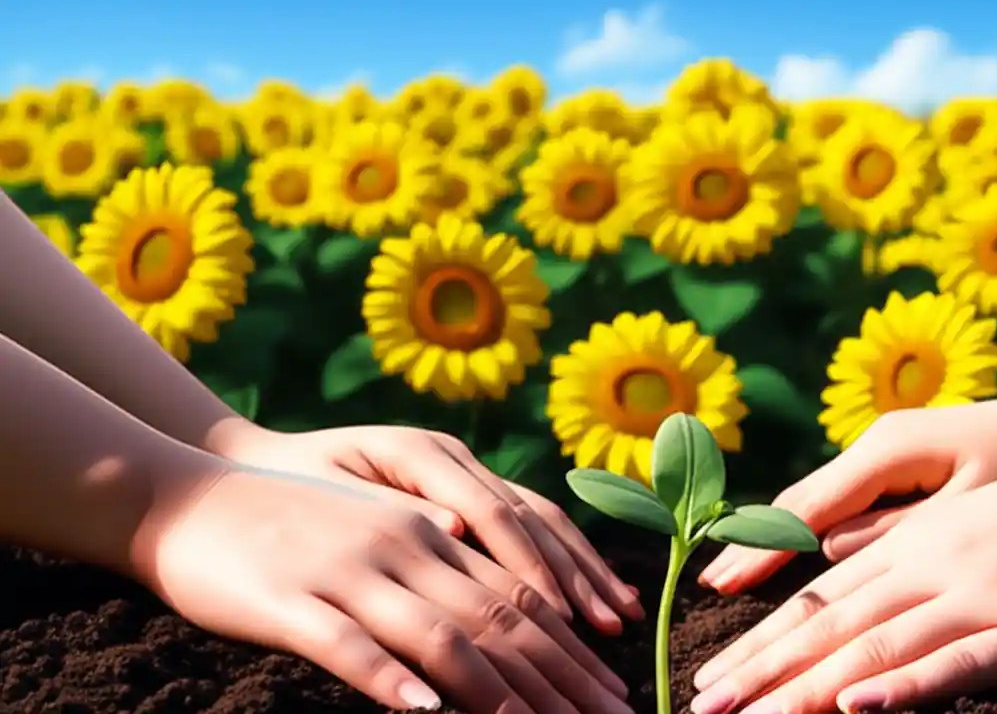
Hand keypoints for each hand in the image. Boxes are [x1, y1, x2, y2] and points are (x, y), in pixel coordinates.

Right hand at [133, 461, 633, 713]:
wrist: (188, 499)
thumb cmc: (288, 519)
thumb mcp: (375, 525)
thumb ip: (435, 552)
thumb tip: (501, 591)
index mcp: (429, 526)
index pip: (519, 590)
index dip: (570, 643)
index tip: (611, 688)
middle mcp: (402, 543)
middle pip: (498, 616)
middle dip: (560, 675)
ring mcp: (346, 570)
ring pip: (440, 634)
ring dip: (498, 690)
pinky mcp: (288, 601)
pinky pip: (347, 645)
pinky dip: (390, 679)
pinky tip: (424, 712)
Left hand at [687, 426, 996, 713]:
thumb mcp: (972, 511)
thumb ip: (905, 542)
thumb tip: (844, 563)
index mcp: (917, 538)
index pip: (822, 595)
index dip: (764, 637)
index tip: (714, 673)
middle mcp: (933, 562)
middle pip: (830, 622)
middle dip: (761, 668)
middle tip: (704, 705)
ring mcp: (980, 593)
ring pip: (874, 643)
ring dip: (804, 686)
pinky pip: (957, 661)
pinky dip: (903, 684)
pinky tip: (854, 703)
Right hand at [699, 381, 996, 593]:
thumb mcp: (974, 506)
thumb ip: (899, 533)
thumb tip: (829, 556)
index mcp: (888, 451)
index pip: (804, 509)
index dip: (758, 549)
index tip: (715, 584)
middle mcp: (879, 445)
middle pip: (800, 503)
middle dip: (754, 546)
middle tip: (708, 590)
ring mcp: (894, 451)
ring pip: (821, 503)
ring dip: (780, 541)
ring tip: (735, 577)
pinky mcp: (913, 463)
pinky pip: (851, 503)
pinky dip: (818, 533)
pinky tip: (801, 556)